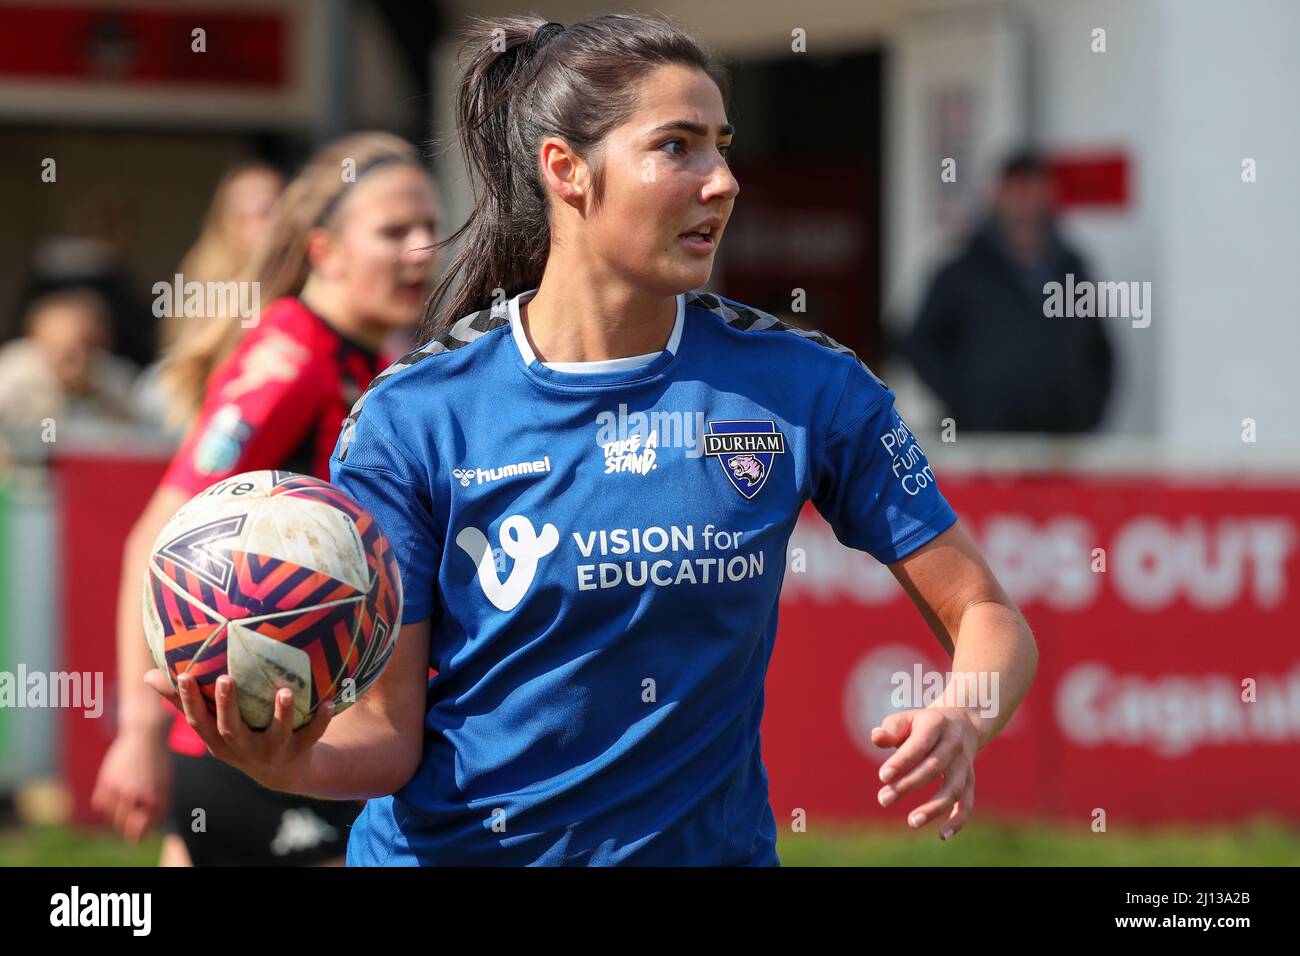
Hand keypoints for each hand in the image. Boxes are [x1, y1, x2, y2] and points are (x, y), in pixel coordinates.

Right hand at [91, 728, 172, 841]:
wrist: (144, 736)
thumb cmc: (158, 763)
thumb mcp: (165, 786)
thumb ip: (158, 810)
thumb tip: (145, 832)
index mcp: (153, 799)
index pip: (142, 829)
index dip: (140, 832)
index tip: (139, 830)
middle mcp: (134, 796)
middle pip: (124, 825)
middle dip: (128, 823)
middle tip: (133, 809)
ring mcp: (118, 789)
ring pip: (109, 816)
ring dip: (116, 812)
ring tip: (126, 797)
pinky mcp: (105, 781)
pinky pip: (99, 804)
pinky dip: (105, 802)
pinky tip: (115, 792)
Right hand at [143, 669, 332, 792]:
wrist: (281, 770)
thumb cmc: (237, 733)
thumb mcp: (210, 723)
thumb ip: (181, 700)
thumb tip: (147, 674)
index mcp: (217, 739)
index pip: (198, 720)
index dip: (188, 700)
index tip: (183, 674)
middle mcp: (242, 748)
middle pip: (232, 728)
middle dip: (228, 705)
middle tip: (226, 678)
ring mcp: (271, 751)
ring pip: (275, 734)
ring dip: (280, 713)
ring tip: (284, 691)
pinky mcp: (298, 751)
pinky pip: (311, 736)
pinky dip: (319, 720)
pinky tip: (328, 701)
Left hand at [871, 706, 980, 840]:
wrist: (962, 721)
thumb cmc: (923, 723)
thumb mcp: (907, 719)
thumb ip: (891, 729)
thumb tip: (876, 738)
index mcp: (936, 724)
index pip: (919, 745)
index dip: (902, 761)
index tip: (882, 777)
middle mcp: (954, 744)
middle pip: (934, 767)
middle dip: (908, 785)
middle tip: (883, 799)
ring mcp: (965, 764)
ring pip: (953, 789)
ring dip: (934, 808)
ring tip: (912, 822)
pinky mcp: (970, 780)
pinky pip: (967, 802)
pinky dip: (958, 820)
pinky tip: (942, 835)